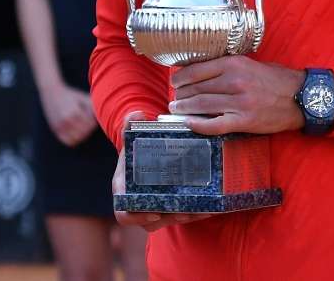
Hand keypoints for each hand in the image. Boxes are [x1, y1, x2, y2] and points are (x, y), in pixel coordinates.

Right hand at [39, 83, 97, 146]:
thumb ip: (93, 107)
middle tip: (89, 122)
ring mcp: (59, 127)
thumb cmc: (71, 95)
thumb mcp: (83, 98)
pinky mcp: (56, 130)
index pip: (91, 125)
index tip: (93, 116)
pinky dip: (75, 139)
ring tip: (84, 127)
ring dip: (83, 135)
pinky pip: (68, 141)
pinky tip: (77, 132)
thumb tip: (102, 117)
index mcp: (74, 112)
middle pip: (85, 133)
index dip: (94, 122)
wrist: (51, 93)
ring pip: (77, 139)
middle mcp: (66, 121)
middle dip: (90, 128)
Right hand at [113, 110, 215, 232]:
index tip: (155, 212)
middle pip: (149, 221)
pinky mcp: (168, 209)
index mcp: (124, 192)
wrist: (144, 157)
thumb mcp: (132, 139)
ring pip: (167, 221)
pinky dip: (194, 214)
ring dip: (184, 217)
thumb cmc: (136, 151)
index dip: (137, 216)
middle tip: (184, 212)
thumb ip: (131, 126)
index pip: (125, 213)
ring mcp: (153, 209)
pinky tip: (209, 208)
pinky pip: (180, 217)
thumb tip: (136, 113)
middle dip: (168, 218)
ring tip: (200, 210)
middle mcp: (137, 204)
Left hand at [169, 55, 306, 135]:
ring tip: (176, 109)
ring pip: (201, 105)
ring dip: (184, 108)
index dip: (182, 76)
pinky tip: (188, 123)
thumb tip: (203, 71)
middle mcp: (235, 82)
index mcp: (236, 64)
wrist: (302, 97)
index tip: (175, 81)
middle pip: (197, 88)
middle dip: (181, 94)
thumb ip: (230, 67)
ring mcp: (239, 102)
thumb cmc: (278, 79)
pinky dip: (198, 124)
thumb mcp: (253, 64)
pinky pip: (214, 124)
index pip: (198, 69)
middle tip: (174, 97)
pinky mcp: (244, 121)